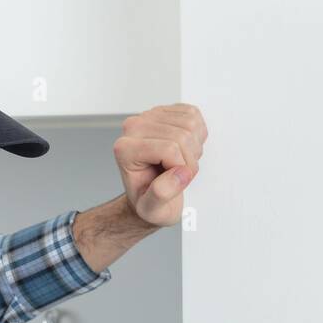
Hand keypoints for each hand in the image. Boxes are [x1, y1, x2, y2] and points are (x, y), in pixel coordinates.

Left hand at [114, 103, 207, 228]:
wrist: (149, 193)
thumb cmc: (148, 200)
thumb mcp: (152, 210)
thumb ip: (161, 195)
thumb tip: (180, 174)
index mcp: (125, 149)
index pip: (169, 149)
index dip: (181, 168)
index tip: (173, 182)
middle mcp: (134, 128)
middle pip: (182, 135)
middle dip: (189, 159)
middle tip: (178, 173)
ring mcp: (149, 116)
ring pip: (190, 124)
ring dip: (194, 147)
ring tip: (180, 162)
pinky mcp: (165, 111)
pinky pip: (193, 115)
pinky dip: (197, 134)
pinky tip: (184, 148)